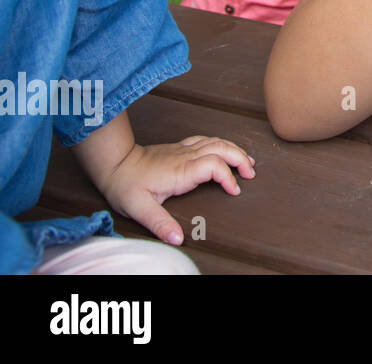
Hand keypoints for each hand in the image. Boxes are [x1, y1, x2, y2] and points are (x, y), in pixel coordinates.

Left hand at [96, 137, 255, 245]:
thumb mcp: (139, 208)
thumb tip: (178, 239)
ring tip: (247, 162)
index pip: (215, 166)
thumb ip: (160, 223)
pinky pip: (206, 140)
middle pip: (223, 148)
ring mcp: (184, 150)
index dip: (229, 178)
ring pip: (217, 141)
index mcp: (182, 171)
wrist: (114, 164)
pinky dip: (221, 144)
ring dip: (235, 150)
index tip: (234, 192)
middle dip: (241, 159)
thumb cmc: (125, 185)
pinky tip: (225, 150)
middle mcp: (186, 157)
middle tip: (250, 174)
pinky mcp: (180, 148)